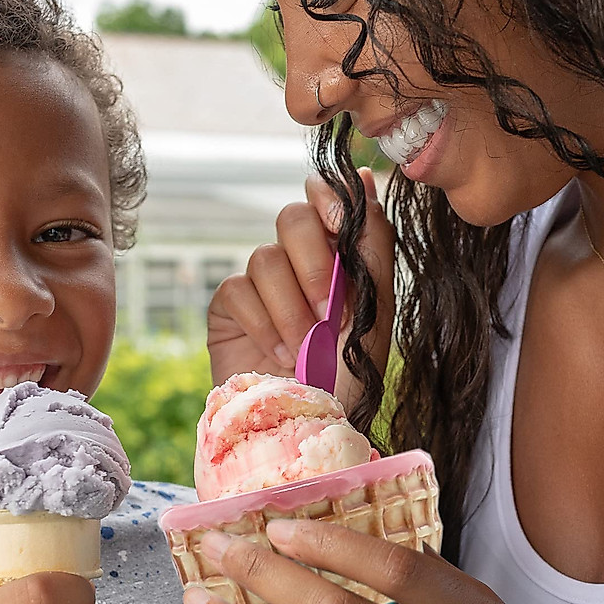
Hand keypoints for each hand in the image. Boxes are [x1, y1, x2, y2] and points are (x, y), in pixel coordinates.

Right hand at [207, 168, 395, 410]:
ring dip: (290, 310)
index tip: (338, 222)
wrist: (308, 427)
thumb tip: (362, 175)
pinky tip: (278, 356)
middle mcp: (298, 263)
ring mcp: (260, 284)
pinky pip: (237, 290)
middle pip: (291, 218)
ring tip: (303, 351)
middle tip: (327, 312)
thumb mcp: (374, 309)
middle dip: (313, 264)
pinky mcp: (229, 308)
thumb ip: (372, 243)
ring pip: (265, 259)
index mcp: (338, 256)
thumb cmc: (349, 377)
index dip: (328, 199)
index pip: (326, 199)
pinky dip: (262, 324)